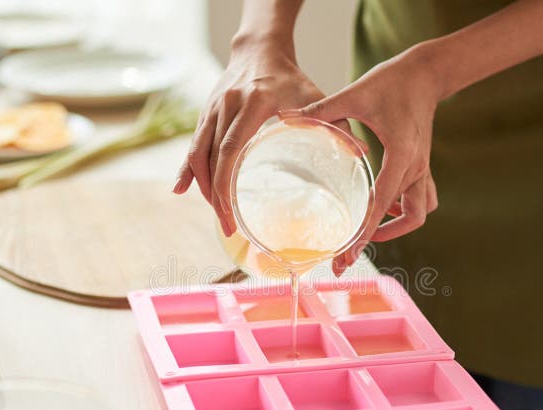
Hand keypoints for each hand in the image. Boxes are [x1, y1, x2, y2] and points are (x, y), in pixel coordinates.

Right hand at [173, 36, 328, 235]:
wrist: (259, 48)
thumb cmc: (290, 76)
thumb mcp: (315, 94)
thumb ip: (336, 123)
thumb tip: (362, 154)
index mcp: (253, 103)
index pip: (231, 150)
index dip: (227, 186)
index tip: (232, 214)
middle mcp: (226, 105)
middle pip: (211, 158)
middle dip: (216, 197)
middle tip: (228, 227)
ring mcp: (211, 109)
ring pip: (197, 154)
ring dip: (204, 188)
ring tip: (218, 214)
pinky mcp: (205, 113)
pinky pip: (193, 146)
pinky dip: (187, 170)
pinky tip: (181, 189)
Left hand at [298, 43, 441, 275]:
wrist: (427, 73)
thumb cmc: (392, 81)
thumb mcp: (354, 93)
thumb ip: (321, 110)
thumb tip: (285, 118)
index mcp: (402, 153)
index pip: (382, 202)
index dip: (364, 231)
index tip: (347, 254)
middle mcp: (417, 167)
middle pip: (407, 219)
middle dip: (378, 239)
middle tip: (347, 256)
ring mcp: (423, 168)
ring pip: (418, 213)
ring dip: (397, 228)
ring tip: (366, 236)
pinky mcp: (422, 166)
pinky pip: (420, 200)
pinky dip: (403, 211)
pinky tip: (382, 211)